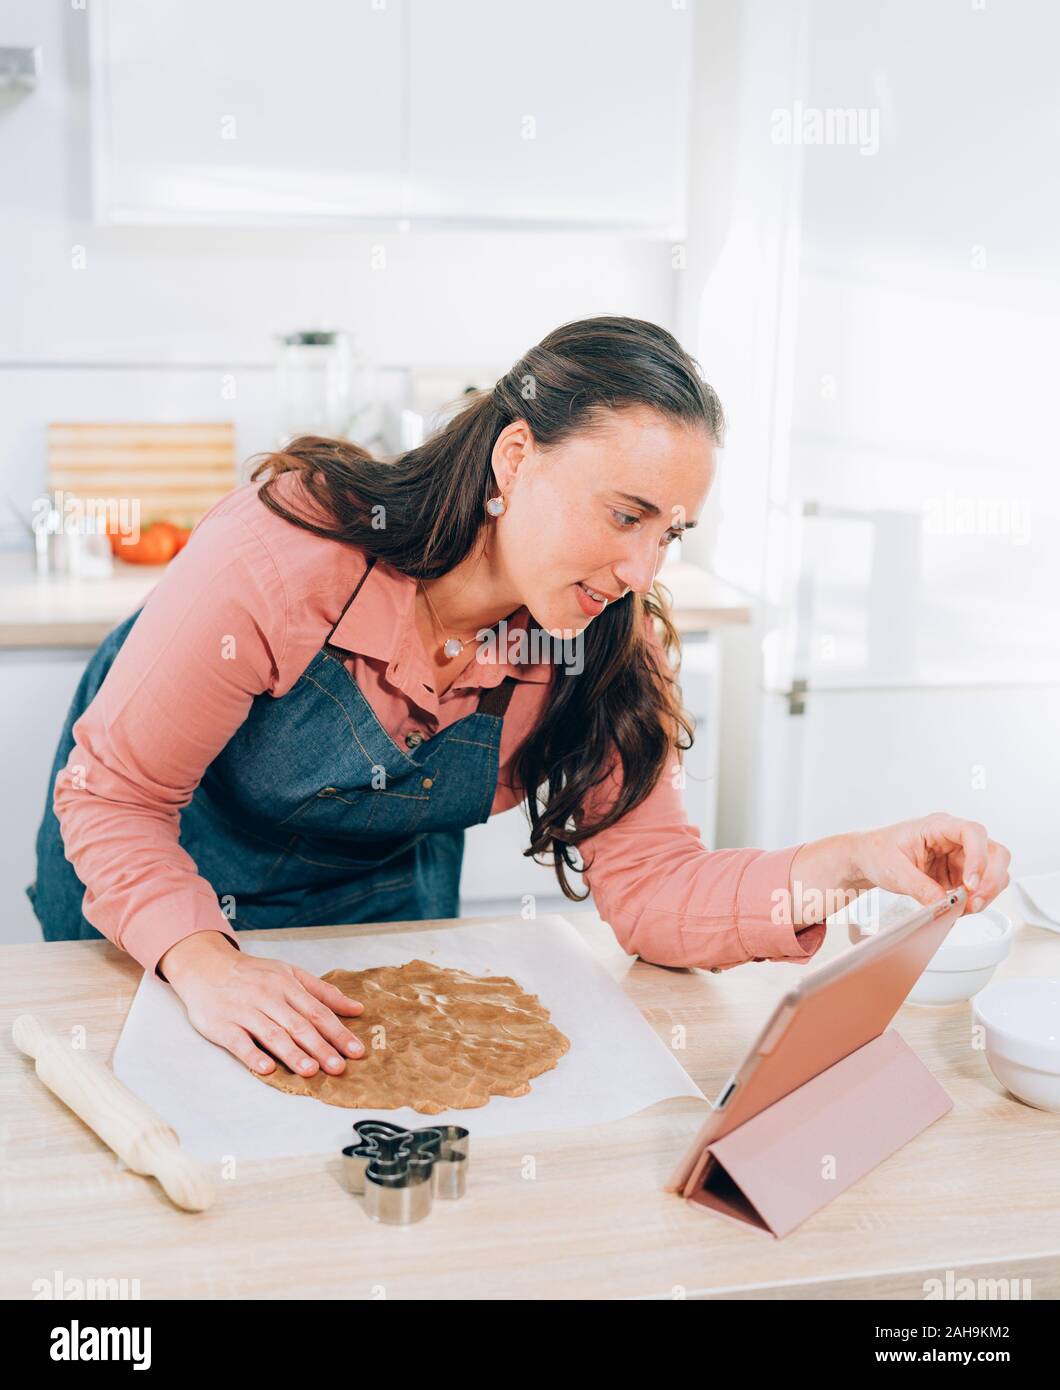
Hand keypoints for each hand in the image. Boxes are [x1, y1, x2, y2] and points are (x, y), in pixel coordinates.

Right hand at [158, 931, 364, 1076]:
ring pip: (272, 1034)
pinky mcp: (223, 1025)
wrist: (206, 966)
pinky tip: (268, 1069)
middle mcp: (268, 997)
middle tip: (339, 1068)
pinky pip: (239, 1042)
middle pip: (299, 1025)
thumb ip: (323, 992)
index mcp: (288, 985)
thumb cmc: (254, 974)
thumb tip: (357, 1008)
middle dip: (321, 1047)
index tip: (356, 1051)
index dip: (338, 1032)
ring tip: (311, 1071)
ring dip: (293, 1053)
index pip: (318, 1012)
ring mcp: (245, 1011)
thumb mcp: (290, 974)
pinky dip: (253, 1055)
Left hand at [849, 812, 1011, 915]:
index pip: (973, 832)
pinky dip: (976, 900)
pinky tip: (959, 908)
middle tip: (973, 904)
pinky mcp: (960, 874)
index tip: (970, 884)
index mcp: (939, 826)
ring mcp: (961, 856)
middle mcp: (955, 839)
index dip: (979, 857)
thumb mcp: (894, 869)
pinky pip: (981, 887)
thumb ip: (919, 887)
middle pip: (995, 853)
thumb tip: (944, 904)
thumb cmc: (878, 852)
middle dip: (990, 881)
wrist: (868, 859)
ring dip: (987, 893)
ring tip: (964, 909)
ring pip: (994, 872)